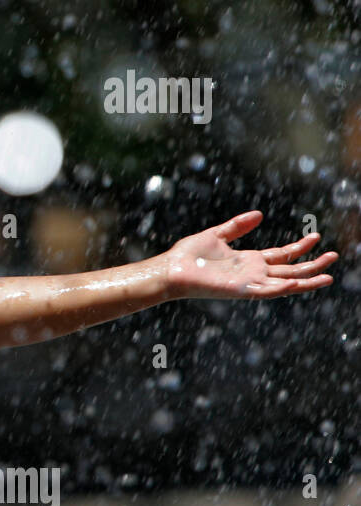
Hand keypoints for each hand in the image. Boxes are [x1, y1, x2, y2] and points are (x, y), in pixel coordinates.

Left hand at [163, 211, 336, 299]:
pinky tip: (300, 284)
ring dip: (308, 281)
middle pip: (290, 270)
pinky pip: (268, 291)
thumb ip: (237, 226)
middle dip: (312, 264)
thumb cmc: (188, 256)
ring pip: (286, 284)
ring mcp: (249, 284)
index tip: (316, 236)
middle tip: (333, 255)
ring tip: (329, 275)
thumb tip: (260, 214)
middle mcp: (253, 273)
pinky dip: (284, 288)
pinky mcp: (241, 291)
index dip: (299, 248)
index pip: (282, 255)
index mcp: (249, 260)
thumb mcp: (217, 235)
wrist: (171, 270)